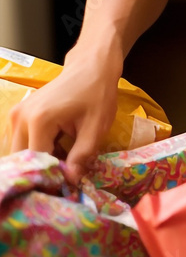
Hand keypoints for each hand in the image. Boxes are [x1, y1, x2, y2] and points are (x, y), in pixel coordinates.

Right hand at [9, 49, 120, 182]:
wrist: (90, 66)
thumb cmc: (97, 93)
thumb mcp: (95, 127)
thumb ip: (82, 156)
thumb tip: (71, 182)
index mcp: (38, 121)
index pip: (39, 162)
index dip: (53, 178)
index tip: (68, 189)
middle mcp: (20, 118)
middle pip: (24, 159)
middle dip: (43, 172)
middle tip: (66, 181)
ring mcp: (17, 116)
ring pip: (22, 153)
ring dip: (41, 162)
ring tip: (65, 166)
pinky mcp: (20, 116)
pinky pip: (24, 142)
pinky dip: (40, 151)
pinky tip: (60, 153)